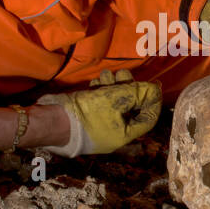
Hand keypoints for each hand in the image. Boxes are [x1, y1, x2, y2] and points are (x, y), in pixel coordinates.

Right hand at [36, 69, 161, 155]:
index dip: (152, 100)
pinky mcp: (87, 118)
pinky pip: (101, 104)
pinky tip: (95, 83)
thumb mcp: (117, 99)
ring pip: (114, 103)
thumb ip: (139, 93)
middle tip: (122, 74)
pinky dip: (101, 91)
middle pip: (130, 108)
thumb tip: (156, 89)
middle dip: (128, 88)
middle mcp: (114, 133)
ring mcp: (100, 126)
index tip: (153, 84)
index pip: (148, 119)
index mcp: (124, 135)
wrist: (53, 120)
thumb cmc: (88, 112)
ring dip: (113, 86)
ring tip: (105, 76)